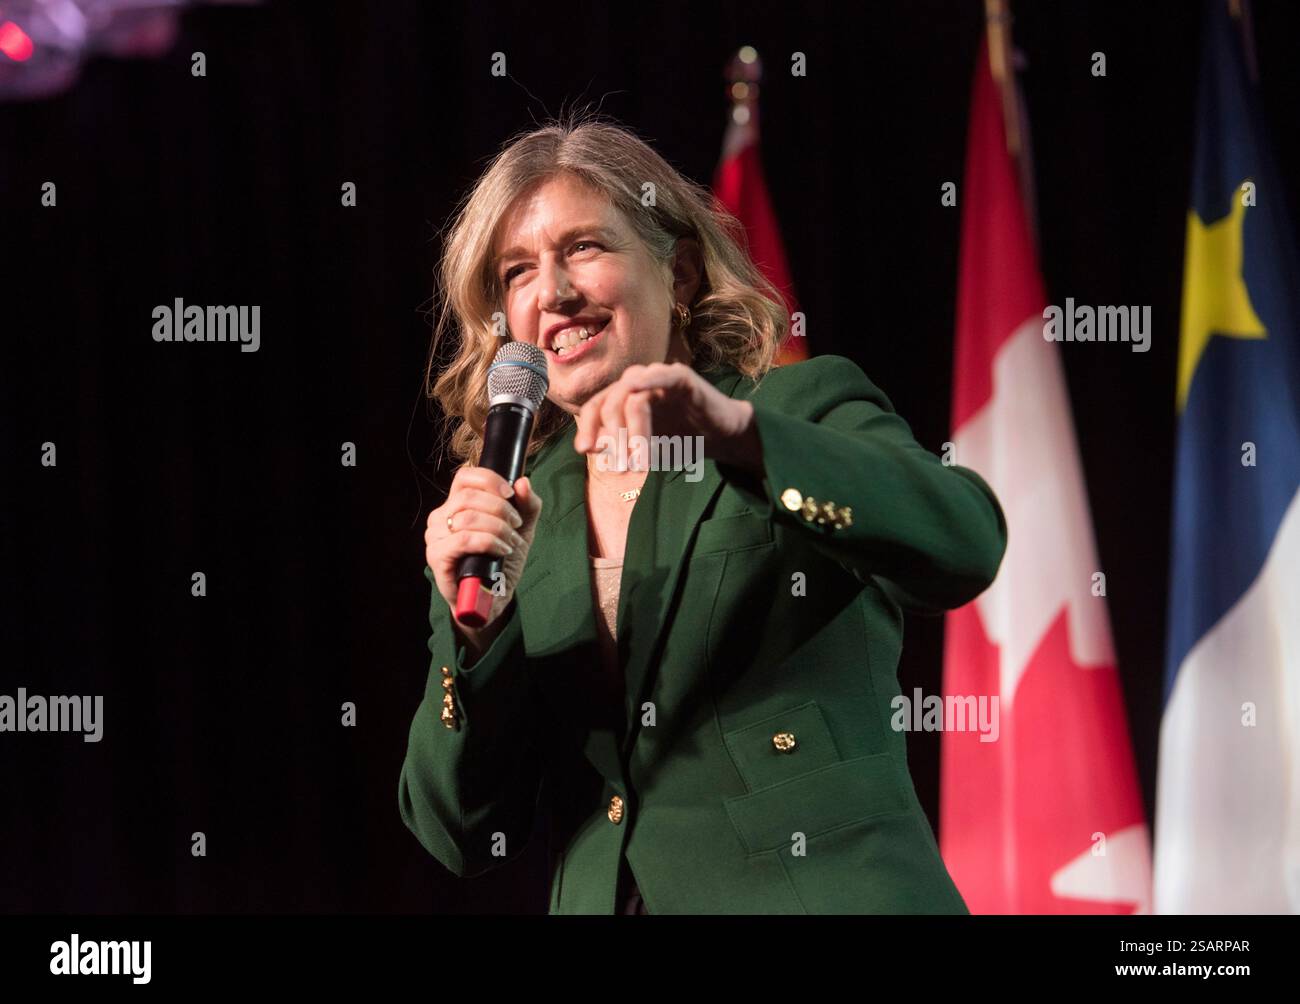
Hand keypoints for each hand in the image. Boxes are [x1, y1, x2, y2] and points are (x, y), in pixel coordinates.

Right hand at [425, 468, 543, 650]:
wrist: (492, 598)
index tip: (510, 494)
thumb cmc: (501, 560)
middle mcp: (440, 518)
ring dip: (498, 528)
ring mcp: (436, 538)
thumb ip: (527, 505)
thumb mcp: (521, 529)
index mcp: (455, 505)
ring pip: (468, 518)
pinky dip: (489, 542)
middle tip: (516, 525)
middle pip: (468, 497)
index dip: (489, 480)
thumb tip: (524, 482)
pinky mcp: (438, 557)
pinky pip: (464, 539)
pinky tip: (502, 550)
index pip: (464, 477)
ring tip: (511, 541)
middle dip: (500, 509)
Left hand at [572, 362, 760, 471]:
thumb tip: (588, 446)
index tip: (584, 450)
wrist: (722, 437)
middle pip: (611, 402)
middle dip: (613, 437)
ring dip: (632, 430)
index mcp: (624, 398)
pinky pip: (662, 374)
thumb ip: (617, 443)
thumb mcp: (643, 447)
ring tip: (640, 460)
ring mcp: (659, 377)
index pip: (596, 406)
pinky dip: (649, 379)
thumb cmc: (681, 439)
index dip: (588, 426)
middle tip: (621, 466)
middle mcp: (638, 383)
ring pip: (632, 396)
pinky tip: (637, 388)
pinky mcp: (682, 377)